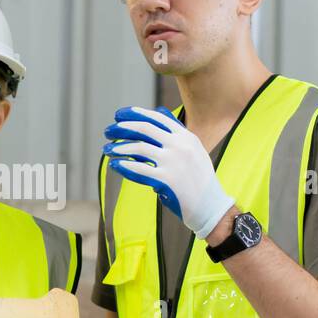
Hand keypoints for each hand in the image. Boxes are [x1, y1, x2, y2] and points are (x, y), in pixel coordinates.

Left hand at [103, 105, 235, 238]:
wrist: (211, 206)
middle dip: (122, 127)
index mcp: (186, 136)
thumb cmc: (198, 179)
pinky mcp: (166, 180)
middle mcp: (180, 146)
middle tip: (108, 131)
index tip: (119, 114)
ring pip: (139, 148)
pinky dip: (124, 166)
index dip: (136, 114)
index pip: (158, 118)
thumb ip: (176, 133)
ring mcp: (173, 162)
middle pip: (145, 128)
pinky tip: (114, 164)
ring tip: (106, 149)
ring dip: (119, 147)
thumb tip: (158, 110)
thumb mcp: (193, 150)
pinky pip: (139, 170)